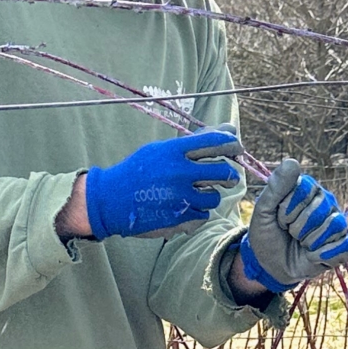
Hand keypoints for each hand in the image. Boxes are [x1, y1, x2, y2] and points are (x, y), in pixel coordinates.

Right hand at [82, 129, 240, 239]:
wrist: (110, 199)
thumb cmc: (138, 171)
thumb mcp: (160, 151)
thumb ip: (192, 143)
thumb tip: (228, 131)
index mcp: (173, 151)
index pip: (214, 142)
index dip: (231, 144)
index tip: (237, 148)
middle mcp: (179, 172)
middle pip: (223, 172)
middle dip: (230, 175)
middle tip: (228, 176)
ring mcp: (179, 196)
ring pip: (214, 196)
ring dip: (210, 196)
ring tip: (196, 194)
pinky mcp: (179, 217)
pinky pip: (203, 214)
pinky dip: (197, 212)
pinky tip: (183, 207)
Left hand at [238, 158, 347, 292]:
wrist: (270, 266)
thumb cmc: (267, 235)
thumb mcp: (263, 211)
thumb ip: (276, 187)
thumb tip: (292, 162)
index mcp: (308, 189)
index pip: (304, 189)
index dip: (287, 209)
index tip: (279, 218)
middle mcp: (326, 202)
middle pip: (318, 210)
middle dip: (296, 227)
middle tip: (289, 232)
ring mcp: (337, 223)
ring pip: (331, 226)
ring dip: (308, 241)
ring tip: (301, 243)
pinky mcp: (343, 245)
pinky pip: (341, 246)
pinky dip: (320, 255)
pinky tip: (311, 255)